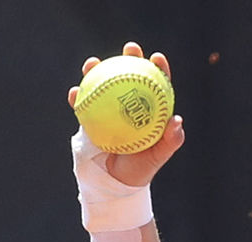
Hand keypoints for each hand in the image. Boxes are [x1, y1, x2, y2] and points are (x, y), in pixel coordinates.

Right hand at [68, 42, 184, 187]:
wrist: (115, 182)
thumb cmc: (141, 169)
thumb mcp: (158, 157)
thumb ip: (170, 140)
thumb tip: (176, 120)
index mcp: (148, 111)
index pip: (156, 86)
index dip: (158, 69)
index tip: (157, 58)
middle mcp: (128, 106)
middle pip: (130, 76)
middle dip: (131, 58)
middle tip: (130, 49)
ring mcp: (108, 109)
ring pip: (102, 84)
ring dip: (97, 70)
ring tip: (93, 63)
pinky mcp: (90, 117)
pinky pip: (82, 105)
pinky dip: (78, 98)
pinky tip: (75, 93)